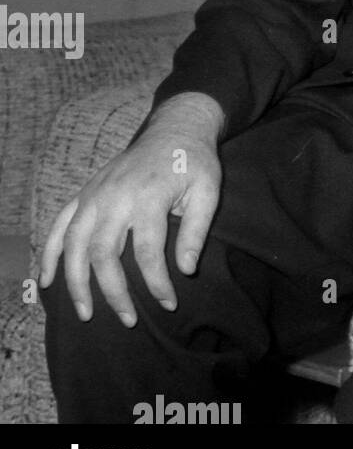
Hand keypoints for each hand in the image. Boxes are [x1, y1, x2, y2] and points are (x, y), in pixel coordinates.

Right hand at [39, 92, 224, 325]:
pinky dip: (49, 254)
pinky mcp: (85, 193)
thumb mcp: (208, 190)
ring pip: (75, 245)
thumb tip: (185, 270)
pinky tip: (48, 281)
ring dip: (77, 283)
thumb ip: (196, 230)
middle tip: (128, 320)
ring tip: (85, 313)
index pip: (148, 252)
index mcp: (148, 195)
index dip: (157, 283)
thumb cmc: (194, 163)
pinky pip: (59, 226)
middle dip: (114, 292)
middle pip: (104, 254)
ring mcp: (95, 194)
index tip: (168, 303)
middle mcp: (115, 196)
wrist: (174, 129)